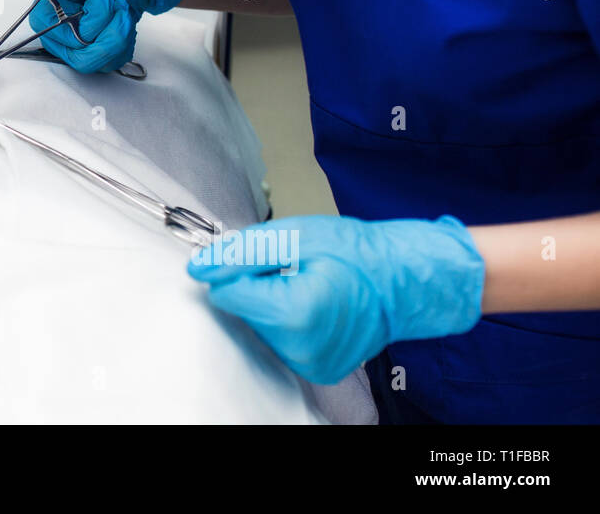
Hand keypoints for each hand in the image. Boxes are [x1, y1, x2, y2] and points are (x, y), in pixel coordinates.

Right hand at [20, 0, 183, 72]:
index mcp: (44, 13)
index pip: (64, 34)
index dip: (91, 18)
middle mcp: (57, 34)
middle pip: (82, 52)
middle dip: (109, 24)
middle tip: (117, 0)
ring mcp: (76, 47)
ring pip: (97, 62)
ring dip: (119, 34)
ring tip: (123, 10)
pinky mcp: (96, 54)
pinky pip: (112, 63)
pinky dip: (126, 42)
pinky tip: (123, 21)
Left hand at [186, 215, 485, 384]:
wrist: (406, 280)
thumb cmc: (358, 253)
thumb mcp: (296, 237)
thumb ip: (243, 253)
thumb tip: (200, 267)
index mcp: (294, 313)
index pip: (227, 293)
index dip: (238, 268)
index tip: (263, 256)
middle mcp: (300, 349)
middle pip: (243, 311)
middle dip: (258, 285)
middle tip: (296, 268)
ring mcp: (310, 364)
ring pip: (260, 326)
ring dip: (272, 302)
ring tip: (309, 284)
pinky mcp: (317, 369)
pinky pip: (281, 340)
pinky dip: (288, 320)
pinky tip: (314, 303)